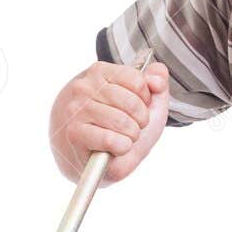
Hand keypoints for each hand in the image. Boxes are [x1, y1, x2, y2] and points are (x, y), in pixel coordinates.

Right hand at [48, 61, 169, 183]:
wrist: (92, 158)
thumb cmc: (117, 126)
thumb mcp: (145, 101)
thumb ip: (158, 83)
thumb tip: (156, 79)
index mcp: (99, 72)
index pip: (137, 81)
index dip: (145, 100)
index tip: (136, 108)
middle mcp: (84, 87)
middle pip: (132, 103)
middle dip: (140, 120)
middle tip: (131, 126)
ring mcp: (76, 109)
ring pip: (123, 122)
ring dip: (131, 136)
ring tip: (122, 136)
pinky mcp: (74, 133)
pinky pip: (111, 140)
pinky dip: (121, 148)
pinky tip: (113, 147)